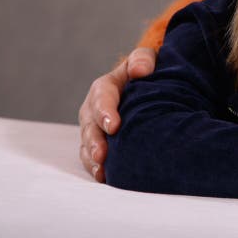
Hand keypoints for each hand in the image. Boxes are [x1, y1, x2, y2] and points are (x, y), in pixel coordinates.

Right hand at [78, 47, 155, 181]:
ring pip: (88, 144)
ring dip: (93, 158)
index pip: (102, 98)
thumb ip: (142, 60)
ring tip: (102, 171)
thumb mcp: (145, 59)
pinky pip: (93, 157)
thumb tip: (141, 70)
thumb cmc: (147, 71)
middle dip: (95, 141)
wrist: (149, 86)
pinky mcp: (100, 144)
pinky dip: (96, 167)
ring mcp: (95, 129)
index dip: (105, 112)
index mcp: (105, 87)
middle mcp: (95, 109)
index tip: (114, 126)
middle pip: (90, 126)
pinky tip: (105, 177)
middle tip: (102, 154)